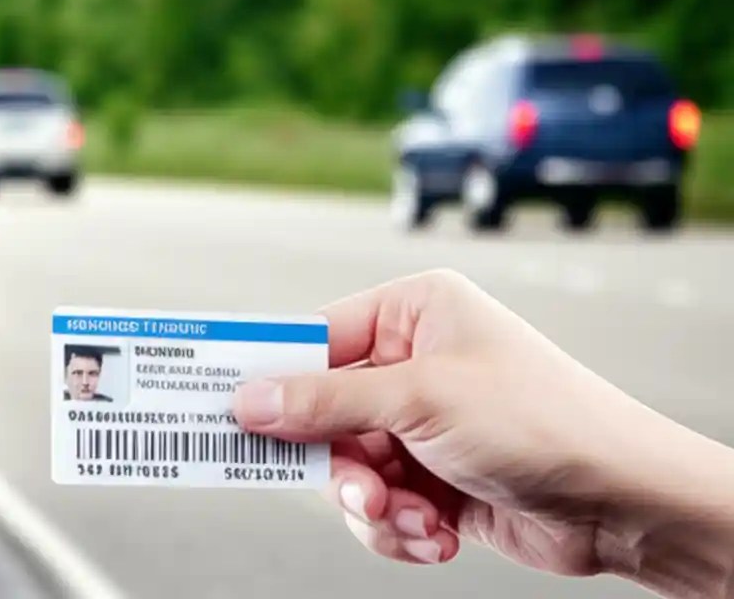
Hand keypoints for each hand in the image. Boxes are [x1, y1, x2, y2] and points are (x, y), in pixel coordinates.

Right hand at [232, 269, 713, 580]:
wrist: (624, 501)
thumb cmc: (544, 420)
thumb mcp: (422, 399)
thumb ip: (326, 401)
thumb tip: (249, 399)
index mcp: (413, 313)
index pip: (313, 338)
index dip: (271, 377)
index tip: (224, 409)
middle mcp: (414, 363)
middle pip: (321, 415)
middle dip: (339, 465)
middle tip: (358, 489)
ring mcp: (421, 424)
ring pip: (345, 469)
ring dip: (373, 505)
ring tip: (413, 518)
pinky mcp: (431, 477)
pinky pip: (377, 505)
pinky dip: (398, 528)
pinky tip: (436, 534)